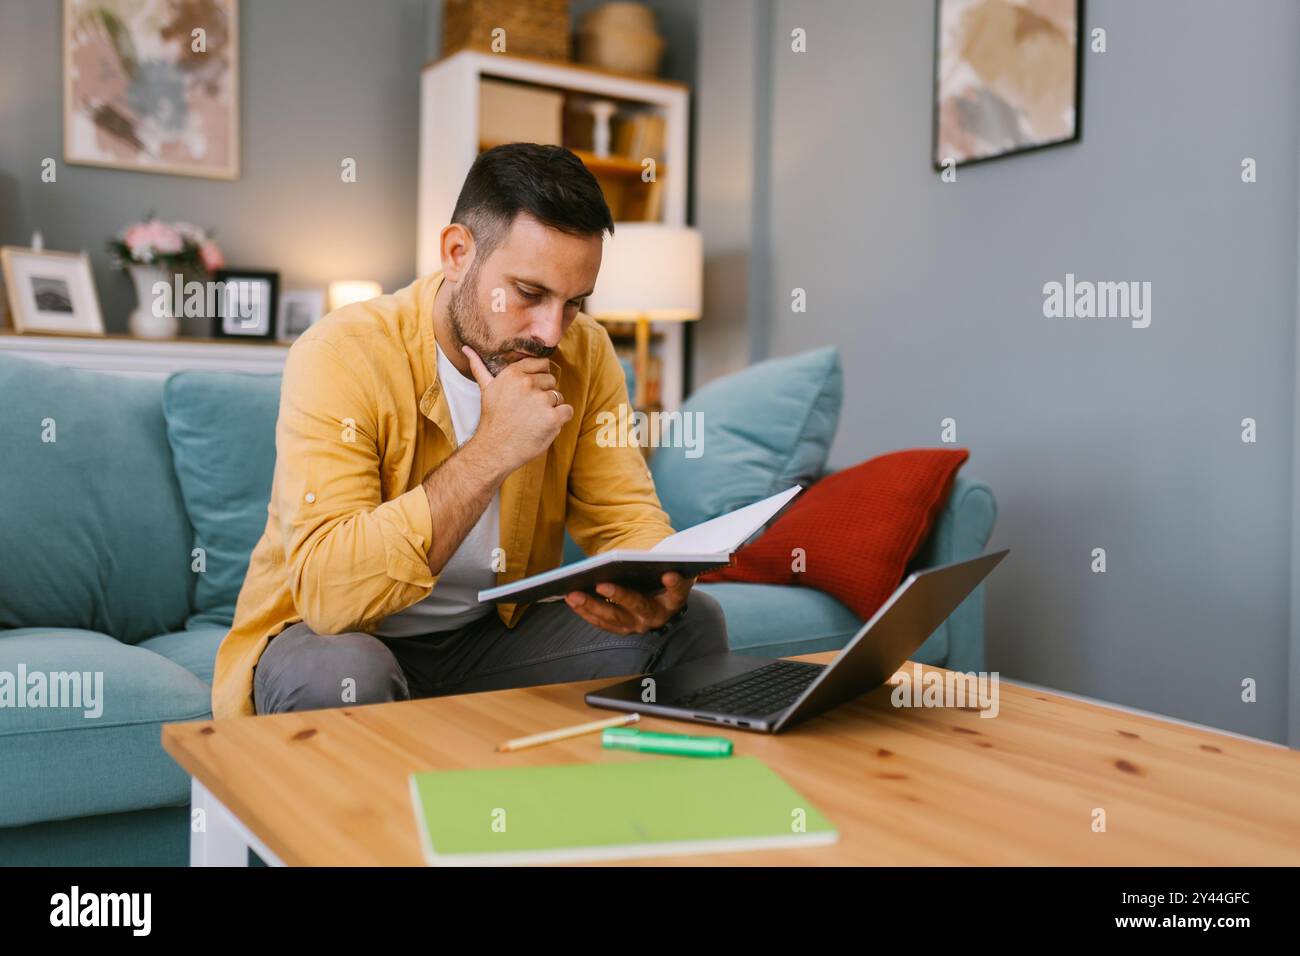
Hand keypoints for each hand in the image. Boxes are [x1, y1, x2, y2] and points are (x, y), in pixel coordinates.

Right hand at [463, 346, 571, 474]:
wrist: (494, 449)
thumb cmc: (492, 420)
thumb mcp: (485, 389)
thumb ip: (480, 367)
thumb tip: (466, 347)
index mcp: (513, 373)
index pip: (542, 364)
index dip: (538, 379)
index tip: (529, 392)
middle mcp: (527, 383)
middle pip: (551, 381)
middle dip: (543, 394)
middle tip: (527, 411)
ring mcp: (541, 400)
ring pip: (559, 397)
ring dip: (551, 408)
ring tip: (533, 420)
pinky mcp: (552, 417)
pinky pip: (567, 411)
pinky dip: (561, 420)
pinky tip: (545, 426)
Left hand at [565, 572, 693, 635]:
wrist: (657, 597)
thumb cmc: (658, 574)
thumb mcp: (663, 567)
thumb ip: (656, 561)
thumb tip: (635, 552)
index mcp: (674, 598)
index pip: (678, 591)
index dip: (675, 584)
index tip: (669, 575)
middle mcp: (657, 615)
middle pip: (639, 605)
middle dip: (620, 595)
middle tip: (601, 585)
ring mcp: (638, 624)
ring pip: (614, 618)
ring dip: (592, 606)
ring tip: (573, 594)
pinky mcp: (622, 629)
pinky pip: (602, 622)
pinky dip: (585, 611)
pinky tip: (570, 599)